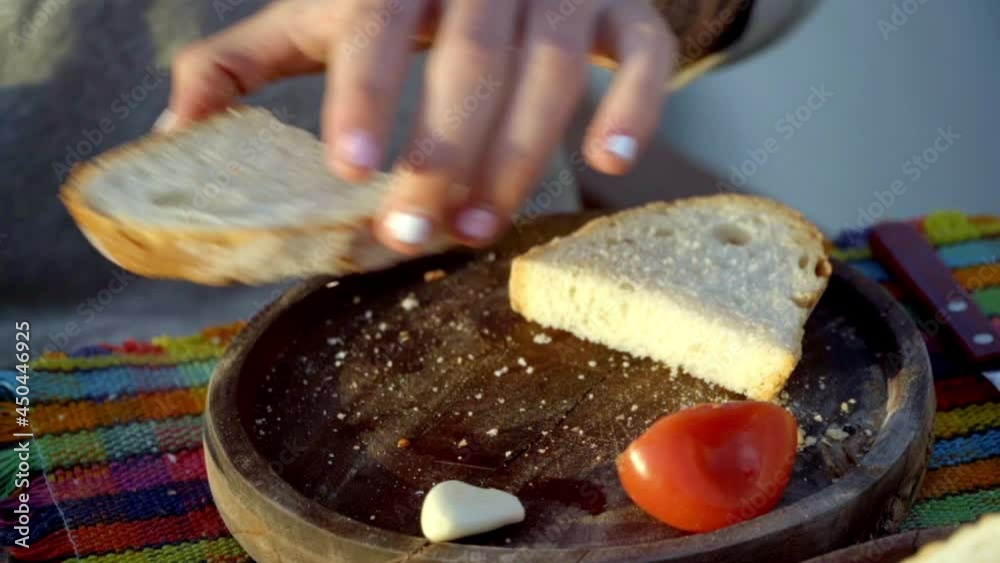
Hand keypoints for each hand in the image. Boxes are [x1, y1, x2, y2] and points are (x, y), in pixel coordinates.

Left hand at [164, 0, 676, 252]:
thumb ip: (245, 60)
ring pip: (555, 69)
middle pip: (472, 60)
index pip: (380, 22)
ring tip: (480, 228)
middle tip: (413, 233)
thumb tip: (176, 129)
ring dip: (520, 154)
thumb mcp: (317, 11)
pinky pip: (646, 55)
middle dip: (444, 152)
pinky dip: (635, 107)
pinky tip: (605, 163)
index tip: (349, 168)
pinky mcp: (624, 6)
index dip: (367, 92)